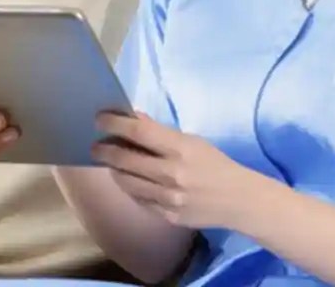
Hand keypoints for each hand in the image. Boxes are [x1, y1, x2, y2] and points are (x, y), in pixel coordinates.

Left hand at [92, 112, 256, 228]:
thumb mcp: (192, 141)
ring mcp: (168, 198)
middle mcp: (172, 174)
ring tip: (110, 162)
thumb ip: (161, 132)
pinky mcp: (167, 216)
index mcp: (180, 149)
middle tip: (95, 145)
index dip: (115, 123)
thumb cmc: (215, 164)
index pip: (140, 132)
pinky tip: (128, 180)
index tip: (99, 118)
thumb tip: (132, 118)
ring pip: (127, 182)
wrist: (238, 201)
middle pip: (126, 159)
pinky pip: (138, 199)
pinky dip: (130, 188)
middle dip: (105, 150)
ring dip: (114, 170)